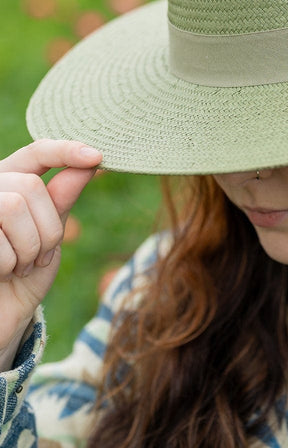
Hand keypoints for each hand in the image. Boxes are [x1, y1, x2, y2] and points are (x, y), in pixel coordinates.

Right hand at [0, 139, 101, 369]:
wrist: (2, 317)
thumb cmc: (25, 273)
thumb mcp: (51, 231)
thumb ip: (64, 196)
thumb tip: (92, 160)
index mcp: (9, 181)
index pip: (37, 152)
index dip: (66, 150)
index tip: (98, 156)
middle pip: (30, 186)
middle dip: (47, 227)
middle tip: (41, 255)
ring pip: (13, 207)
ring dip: (29, 246)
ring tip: (22, 265)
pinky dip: (8, 262)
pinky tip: (3, 274)